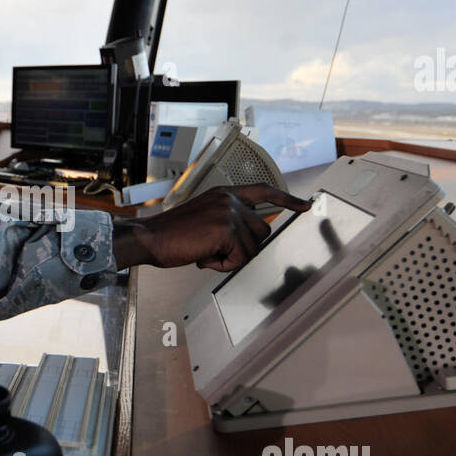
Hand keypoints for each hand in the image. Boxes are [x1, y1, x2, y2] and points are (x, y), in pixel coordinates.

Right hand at [112, 184, 311, 271]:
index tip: (304, 205)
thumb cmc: (172, 234)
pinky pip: (239, 258)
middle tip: (215, 251)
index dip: (286, 200)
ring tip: (205, 253)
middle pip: (261, 231)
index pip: (263, 190)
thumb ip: (226, 220)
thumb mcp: (204, 218)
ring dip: (230, 259)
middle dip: (243, 249)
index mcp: (224, 194)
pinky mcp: (226, 229)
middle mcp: (229, 199)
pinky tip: (203, 257)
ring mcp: (229, 212)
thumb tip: (247, 238)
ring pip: (251, 248)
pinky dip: (222, 265)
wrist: (150, 238)